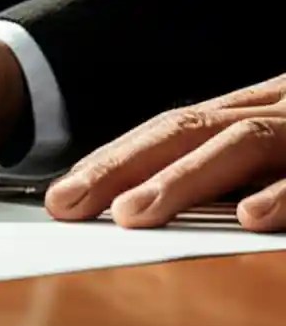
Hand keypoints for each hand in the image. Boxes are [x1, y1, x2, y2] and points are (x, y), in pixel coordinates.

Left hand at [45, 73, 285, 231]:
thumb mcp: (281, 152)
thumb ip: (233, 170)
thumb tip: (152, 209)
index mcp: (260, 108)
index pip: (172, 129)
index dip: (115, 159)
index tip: (62, 195)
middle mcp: (280, 109)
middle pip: (187, 128)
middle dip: (120, 166)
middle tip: (66, 204)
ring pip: (242, 141)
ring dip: (181, 179)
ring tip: (130, 214)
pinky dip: (283, 193)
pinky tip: (249, 216)